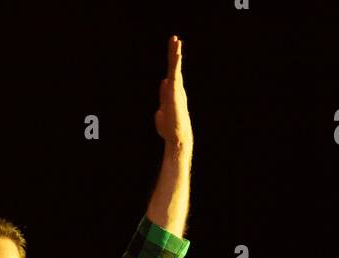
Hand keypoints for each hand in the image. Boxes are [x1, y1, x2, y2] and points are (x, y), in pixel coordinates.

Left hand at [154, 35, 192, 151]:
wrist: (176, 138)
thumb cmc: (169, 128)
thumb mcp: (162, 109)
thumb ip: (163, 95)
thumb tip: (164, 81)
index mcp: (173, 93)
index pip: (172, 74)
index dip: (172, 62)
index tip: (173, 50)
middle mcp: (177, 89)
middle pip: (175, 68)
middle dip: (174, 54)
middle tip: (175, 39)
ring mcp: (177, 90)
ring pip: (176, 69)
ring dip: (175, 54)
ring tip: (176, 41)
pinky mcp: (175, 92)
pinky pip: (176, 75)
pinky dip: (176, 64)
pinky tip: (177, 54)